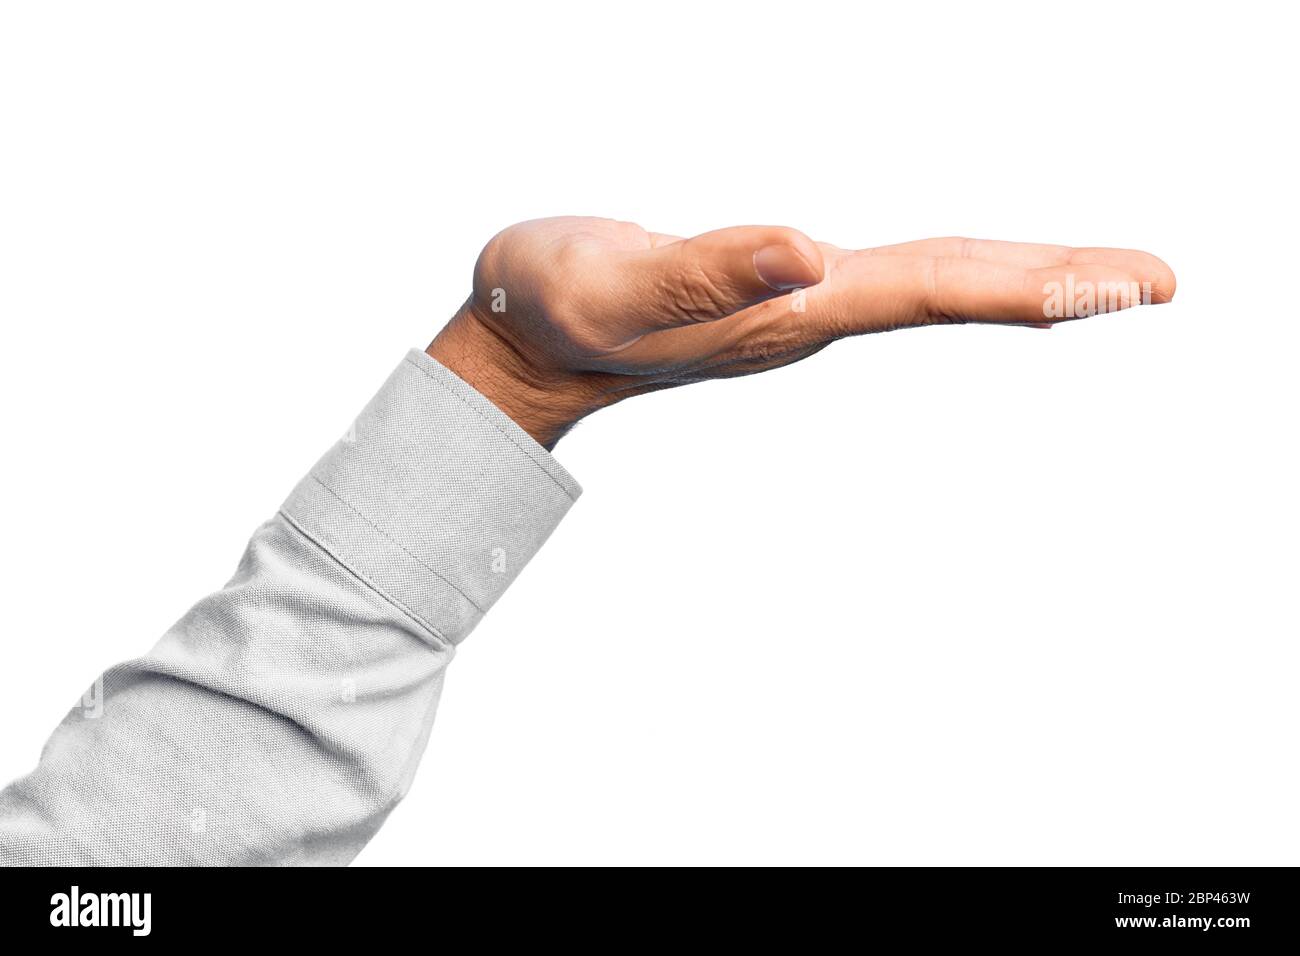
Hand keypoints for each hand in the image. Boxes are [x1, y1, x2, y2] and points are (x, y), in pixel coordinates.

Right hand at [427, 217, 1174, 447]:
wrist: (525, 347)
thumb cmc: (553, 306)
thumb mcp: (616, 280)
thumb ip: (710, 268)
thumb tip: (809, 251)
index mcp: (782, 311)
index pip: (930, 291)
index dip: (1028, 285)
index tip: (1127, 286)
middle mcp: (804, 314)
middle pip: (952, 294)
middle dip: (1058, 287)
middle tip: (1159, 281)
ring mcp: (792, 307)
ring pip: (927, 288)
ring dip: (1017, 281)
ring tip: (1097, 279)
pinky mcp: (775, 292)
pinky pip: (887, 278)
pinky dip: (953, 272)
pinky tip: (972, 274)